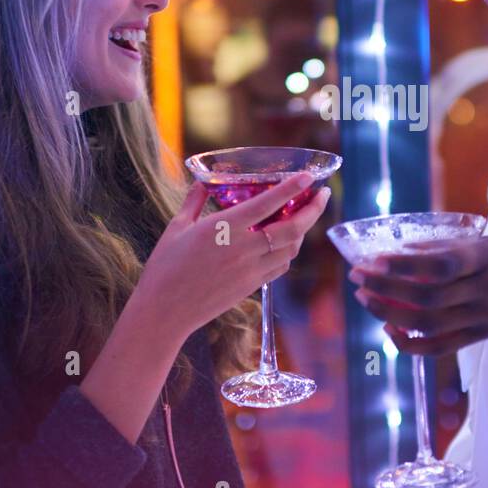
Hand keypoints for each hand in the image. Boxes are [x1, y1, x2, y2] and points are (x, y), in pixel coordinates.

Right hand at [134, 172, 331, 337]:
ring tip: (307, 215)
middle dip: (314, 210)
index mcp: (224, 228)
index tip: (308, 176)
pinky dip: (289, 251)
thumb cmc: (165, 266)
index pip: (267, 204)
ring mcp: (251, 270)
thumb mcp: (176, 227)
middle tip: (323, 194)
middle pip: (292, 228)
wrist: (165, 311)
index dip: (291, 188)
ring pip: (291, 248)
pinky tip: (287, 242)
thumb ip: (194, 201)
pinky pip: (281, 266)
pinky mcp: (252, 286)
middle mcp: (243, 248)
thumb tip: (202, 182)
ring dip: (304, 230)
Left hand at [349, 233, 487, 355]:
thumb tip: (404, 251)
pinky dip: (410, 341)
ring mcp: (485, 317)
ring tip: (364, 298)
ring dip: (389, 312)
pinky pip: (440, 346)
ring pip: (429, 323)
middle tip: (357, 276)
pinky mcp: (483, 336)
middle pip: (427, 298)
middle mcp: (487, 291)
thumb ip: (453, 247)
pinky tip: (389, 328)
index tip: (374, 258)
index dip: (403, 265)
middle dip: (385, 288)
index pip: (441, 266)